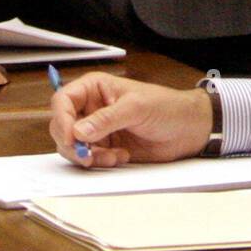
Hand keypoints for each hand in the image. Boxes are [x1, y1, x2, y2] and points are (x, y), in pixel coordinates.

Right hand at [49, 72, 212, 168]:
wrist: (187, 129)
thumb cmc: (166, 107)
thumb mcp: (136, 108)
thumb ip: (107, 119)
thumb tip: (78, 131)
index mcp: (95, 88)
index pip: (63, 100)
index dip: (62, 119)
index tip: (72, 138)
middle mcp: (91, 108)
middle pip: (62, 127)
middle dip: (71, 144)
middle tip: (88, 155)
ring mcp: (97, 130)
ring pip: (72, 147)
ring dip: (88, 156)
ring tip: (112, 156)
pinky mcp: (105, 148)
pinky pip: (88, 159)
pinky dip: (99, 162)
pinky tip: (121, 157)